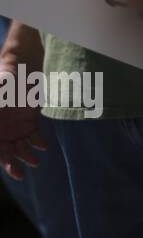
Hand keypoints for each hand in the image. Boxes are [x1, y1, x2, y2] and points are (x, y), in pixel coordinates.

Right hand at [0, 29, 46, 180]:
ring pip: (20, 147)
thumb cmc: (4, 77)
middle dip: (13, 164)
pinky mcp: (30, 120)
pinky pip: (33, 136)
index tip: (10, 169)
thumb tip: (2, 102)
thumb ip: (1, 97)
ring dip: (26, 156)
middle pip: (5, 152)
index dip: (2, 159)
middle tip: (22, 173)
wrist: (21, 64)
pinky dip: (38, 143)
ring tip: (36, 162)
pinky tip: (43, 146)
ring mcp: (15, 125)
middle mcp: (1, 128)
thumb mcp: (0, 89)